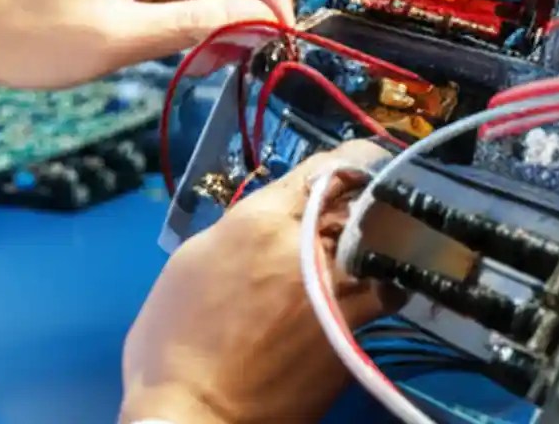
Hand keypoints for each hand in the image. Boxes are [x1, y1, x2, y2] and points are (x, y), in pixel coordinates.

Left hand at [0, 0, 294, 109]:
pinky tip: (202, 53)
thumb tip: (262, 22)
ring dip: (225, 16)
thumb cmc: (31, 36)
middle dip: (249, 2)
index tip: (285, 28)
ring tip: (228, 59)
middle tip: (261, 52)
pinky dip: (198, 21)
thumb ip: (197, 24)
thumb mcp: (120, 36)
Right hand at [120, 141, 398, 423]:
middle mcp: (308, 248)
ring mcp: (339, 293)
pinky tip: (372, 289)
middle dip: (373, 198)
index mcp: (259, 222)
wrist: (196, 414)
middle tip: (378, 198)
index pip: (324, 169)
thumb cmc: (172, 340)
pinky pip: (383, 295)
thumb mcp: (193, 263)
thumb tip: (269, 225)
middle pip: (364, 204)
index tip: (363, 161)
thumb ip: (239, 232)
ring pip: (386, 250)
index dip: (351, 161)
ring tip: (382, 245)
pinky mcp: (355, 335)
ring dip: (386, 243)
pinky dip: (382, 285)